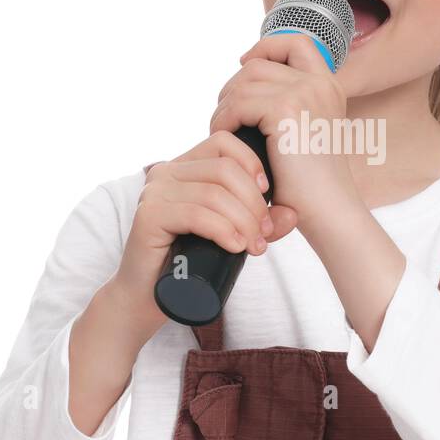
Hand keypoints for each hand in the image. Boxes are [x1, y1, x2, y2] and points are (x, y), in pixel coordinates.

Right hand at [111, 131, 300, 313]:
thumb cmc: (189, 263)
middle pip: (224, 169)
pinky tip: (235, 246)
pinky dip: (223, 230)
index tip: (268, 194)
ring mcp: (154, 192)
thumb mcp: (232, 235)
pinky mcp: (148, 216)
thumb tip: (292, 214)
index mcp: (183, 167)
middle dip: (253, 202)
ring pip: (214, 193)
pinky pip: (196, 214)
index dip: (252, 163)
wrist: (148, 297)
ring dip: (243, 221)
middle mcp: (165, 172)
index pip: (223, 143)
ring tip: (254, 246)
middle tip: (264, 233)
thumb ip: (261, 223)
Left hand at [209, 32, 362, 226]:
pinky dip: (224, 120)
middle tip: (225, 118)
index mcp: (329, 87)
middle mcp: (321, 84)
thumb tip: (247, 82)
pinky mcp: (286, 109)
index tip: (245, 65)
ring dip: (225, 106)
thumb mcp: (305, 134)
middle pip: (260, 63)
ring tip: (222, 132)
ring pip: (244, 82)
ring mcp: (306, 93)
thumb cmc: (311, 185)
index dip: (266, 47)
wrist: (328, 211)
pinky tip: (225, 139)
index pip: (296, 42)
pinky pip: (238, 102)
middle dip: (234, 87)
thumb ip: (287, 106)